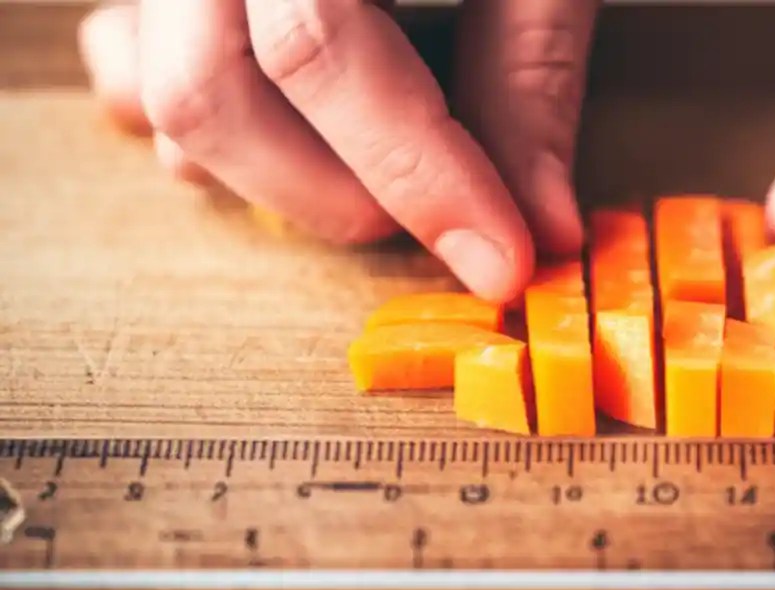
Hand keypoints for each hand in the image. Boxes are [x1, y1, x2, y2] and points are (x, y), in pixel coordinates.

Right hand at [78, 0, 599, 303]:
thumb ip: (531, 77)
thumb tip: (547, 225)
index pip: (322, 52)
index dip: (421, 177)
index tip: (502, 262)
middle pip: (209, 92)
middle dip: (334, 193)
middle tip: (440, 217)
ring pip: (163, 97)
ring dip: (275, 175)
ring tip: (378, 169)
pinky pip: (136, 67)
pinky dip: (216, 130)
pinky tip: (298, 126)